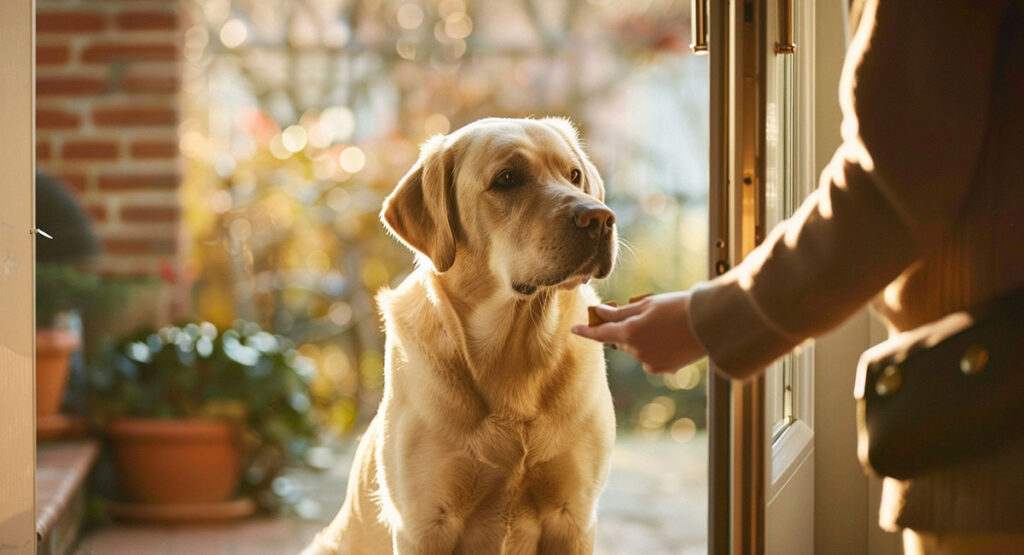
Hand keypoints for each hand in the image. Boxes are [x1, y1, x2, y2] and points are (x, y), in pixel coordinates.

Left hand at [571, 291, 706, 373]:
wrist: (710, 324)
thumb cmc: (678, 308)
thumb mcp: (647, 304)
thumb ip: (620, 312)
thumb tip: (599, 312)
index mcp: (629, 333)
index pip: (600, 333)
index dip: (586, 330)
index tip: (574, 329)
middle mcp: (635, 352)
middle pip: (619, 340)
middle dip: (623, 329)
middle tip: (641, 315)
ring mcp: (649, 363)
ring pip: (635, 349)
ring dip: (640, 338)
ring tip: (664, 326)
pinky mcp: (662, 369)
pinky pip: (648, 358)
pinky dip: (653, 349)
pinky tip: (670, 340)